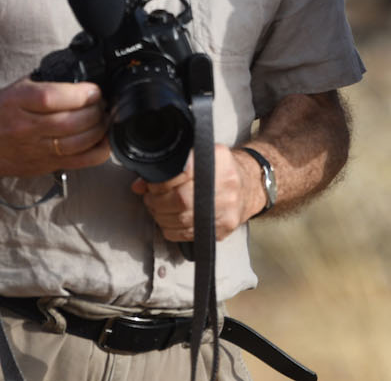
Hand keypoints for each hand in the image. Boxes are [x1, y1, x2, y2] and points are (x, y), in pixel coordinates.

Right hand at [0, 78, 109, 177]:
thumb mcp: (17, 88)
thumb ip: (46, 83)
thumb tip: (82, 80)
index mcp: (18, 101)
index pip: (54, 97)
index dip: (82, 93)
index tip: (94, 90)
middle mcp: (26, 127)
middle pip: (72, 121)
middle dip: (96, 110)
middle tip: (102, 103)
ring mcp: (37, 149)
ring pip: (79, 142)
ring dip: (100, 129)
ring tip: (104, 118)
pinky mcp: (45, 166)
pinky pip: (80, 161)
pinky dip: (98, 151)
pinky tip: (104, 140)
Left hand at [131, 145, 259, 243]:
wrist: (251, 185)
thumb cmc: (221, 169)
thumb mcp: (201, 156)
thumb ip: (171, 166)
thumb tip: (140, 184)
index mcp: (220, 160)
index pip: (184, 171)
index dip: (162, 180)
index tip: (152, 183)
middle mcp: (226, 184)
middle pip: (181, 199)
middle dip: (157, 201)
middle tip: (150, 198)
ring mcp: (226, 209)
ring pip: (182, 220)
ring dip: (160, 216)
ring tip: (157, 208)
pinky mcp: (224, 228)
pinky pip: (188, 235)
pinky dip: (171, 229)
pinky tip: (169, 221)